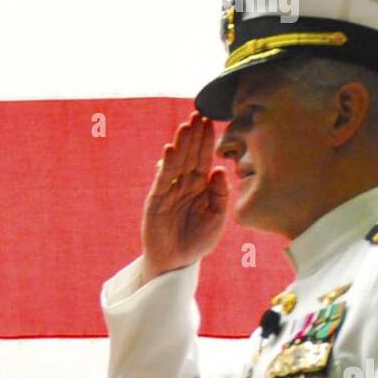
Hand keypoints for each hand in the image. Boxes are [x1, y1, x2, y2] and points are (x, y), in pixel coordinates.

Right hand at [140, 111, 229, 282]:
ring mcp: (169, 191)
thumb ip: (220, 195)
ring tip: (186, 126)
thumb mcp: (217, 219)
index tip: (211, 121)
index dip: (207, 140)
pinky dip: (166, 166)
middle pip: (190, 155)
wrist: (175, 263)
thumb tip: (220, 170)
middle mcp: (184, 185)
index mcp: (201, 187)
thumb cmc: (197, 242)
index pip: (204, 158)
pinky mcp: (156, 201)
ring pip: (176, 163)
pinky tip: (170, 150)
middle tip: (199, 113)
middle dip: (194, 135)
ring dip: (180, 144)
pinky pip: (162, 180)